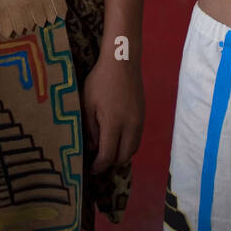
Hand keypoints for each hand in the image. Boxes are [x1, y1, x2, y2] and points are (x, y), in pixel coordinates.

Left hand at [81, 51, 144, 173]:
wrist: (122, 61)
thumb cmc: (100, 80)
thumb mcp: (87, 103)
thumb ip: (90, 128)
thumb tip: (93, 147)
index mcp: (114, 124)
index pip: (108, 155)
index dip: (99, 166)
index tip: (91, 169)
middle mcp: (131, 126)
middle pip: (124, 156)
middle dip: (111, 162)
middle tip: (98, 160)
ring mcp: (139, 120)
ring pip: (133, 148)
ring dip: (121, 153)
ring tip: (107, 149)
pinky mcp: (143, 115)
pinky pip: (137, 137)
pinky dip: (128, 143)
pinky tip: (117, 136)